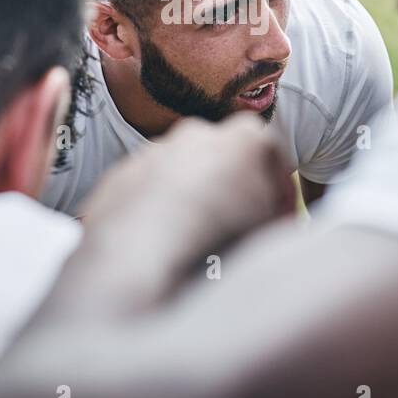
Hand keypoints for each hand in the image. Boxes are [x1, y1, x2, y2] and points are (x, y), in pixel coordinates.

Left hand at [53, 115, 295, 319]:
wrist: (137, 261)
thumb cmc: (216, 247)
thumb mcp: (272, 233)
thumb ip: (276, 217)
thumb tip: (273, 224)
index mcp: (243, 139)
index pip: (271, 155)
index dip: (278, 191)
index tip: (276, 220)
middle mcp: (196, 135)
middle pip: (222, 157)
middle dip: (229, 188)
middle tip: (233, 229)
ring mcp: (152, 153)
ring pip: (179, 172)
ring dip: (187, 199)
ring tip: (191, 244)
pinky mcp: (118, 177)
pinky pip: (142, 190)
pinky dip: (151, 212)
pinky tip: (156, 246)